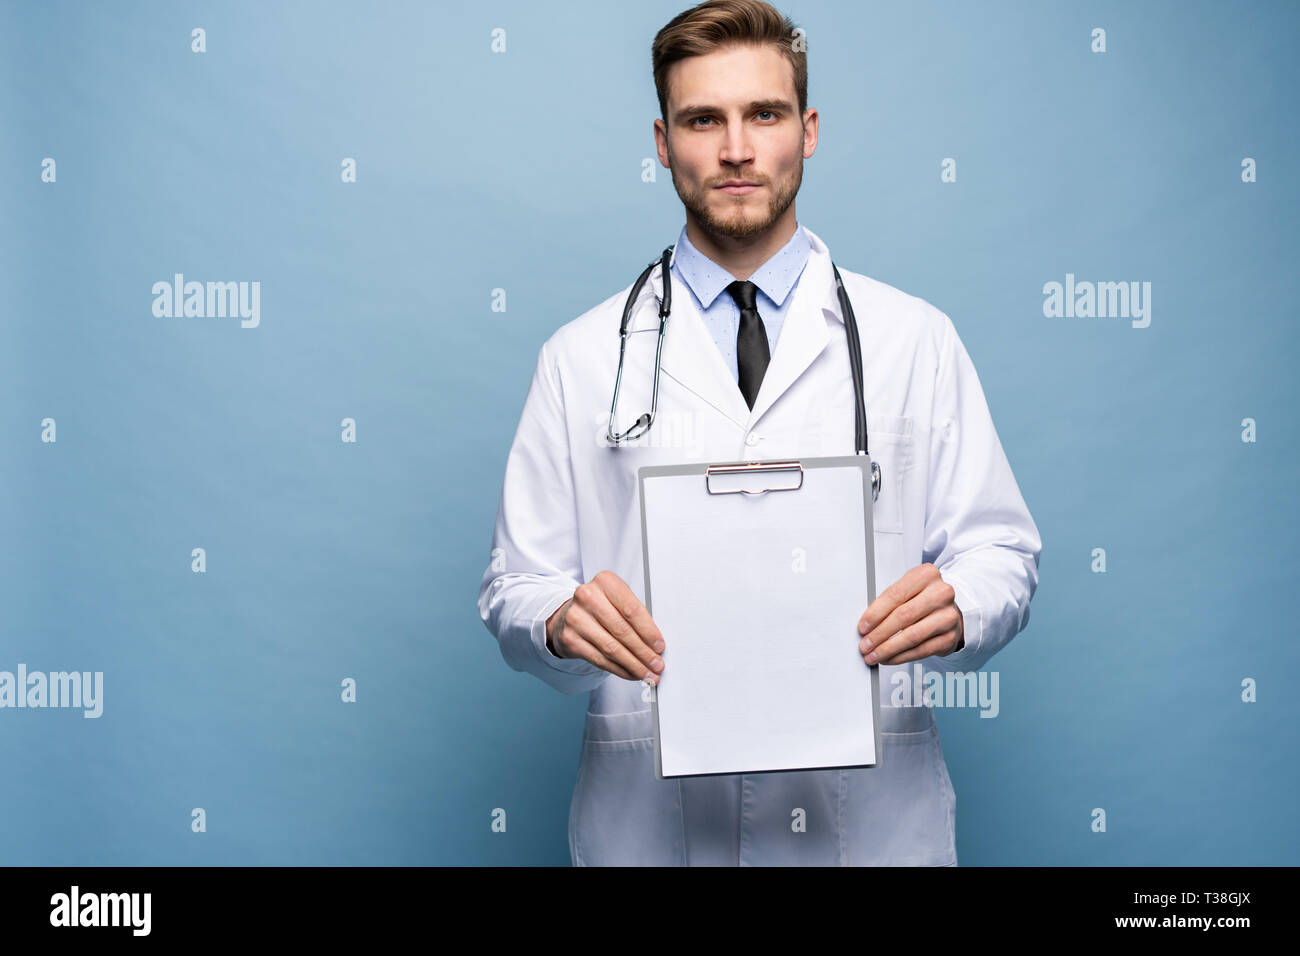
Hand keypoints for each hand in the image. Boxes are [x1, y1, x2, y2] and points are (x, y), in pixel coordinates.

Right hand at [546, 570, 666, 683]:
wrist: (569, 614)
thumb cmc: (600, 607)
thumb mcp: (617, 600)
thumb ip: (636, 616)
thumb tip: (655, 644)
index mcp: (605, 582)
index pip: (632, 610)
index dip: (649, 631)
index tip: (660, 646)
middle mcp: (587, 597)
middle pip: (622, 630)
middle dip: (643, 652)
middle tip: (657, 665)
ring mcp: (576, 618)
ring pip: (612, 648)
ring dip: (633, 664)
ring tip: (647, 673)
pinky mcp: (570, 639)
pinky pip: (600, 659)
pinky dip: (619, 669)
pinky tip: (631, 673)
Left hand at [856, 563, 963, 664]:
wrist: (949, 611)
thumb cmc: (922, 599)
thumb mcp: (907, 590)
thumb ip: (888, 603)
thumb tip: (866, 624)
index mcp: (926, 575)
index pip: (895, 595)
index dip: (875, 613)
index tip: (862, 627)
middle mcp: (941, 593)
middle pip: (903, 616)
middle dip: (879, 634)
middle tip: (865, 645)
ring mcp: (949, 616)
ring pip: (912, 636)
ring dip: (888, 649)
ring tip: (874, 655)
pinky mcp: (951, 637)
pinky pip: (921, 650)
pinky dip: (901, 656)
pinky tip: (889, 658)